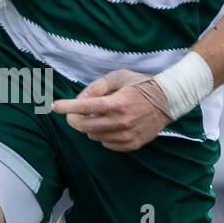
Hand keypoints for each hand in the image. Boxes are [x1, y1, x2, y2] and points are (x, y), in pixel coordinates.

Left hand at [51, 68, 171, 150]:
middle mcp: (122, 121)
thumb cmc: (141, 85)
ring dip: (89, 128)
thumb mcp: (119, 77)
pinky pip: (107, 145)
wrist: (169, 100)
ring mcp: (128, 135)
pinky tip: (109, 127)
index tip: (55, 106)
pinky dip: (102, 137)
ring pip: (95, 136)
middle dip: (74, 120)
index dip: (68, 107)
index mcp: (118, 102)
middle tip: (73, 114)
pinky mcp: (133, 144)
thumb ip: (97, 87)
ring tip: (97, 118)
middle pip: (86, 126)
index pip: (86, 108)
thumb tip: (80, 99)